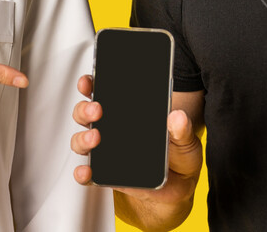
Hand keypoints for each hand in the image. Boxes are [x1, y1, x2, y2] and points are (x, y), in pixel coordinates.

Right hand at [69, 75, 202, 206]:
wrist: (180, 185)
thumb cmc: (178, 155)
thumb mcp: (184, 138)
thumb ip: (181, 128)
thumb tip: (178, 116)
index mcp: (126, 114)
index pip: (102, 93)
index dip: (90, 85)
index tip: (87, 82)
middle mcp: (111, 130)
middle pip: (85, 114)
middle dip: (85, 109)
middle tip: (97, 110)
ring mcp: (106, 152)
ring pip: (82, 141)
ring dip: (83, 138)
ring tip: (95, 138)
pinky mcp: (106, 175)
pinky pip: (88, 174)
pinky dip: (83, 173)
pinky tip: (86, 171)